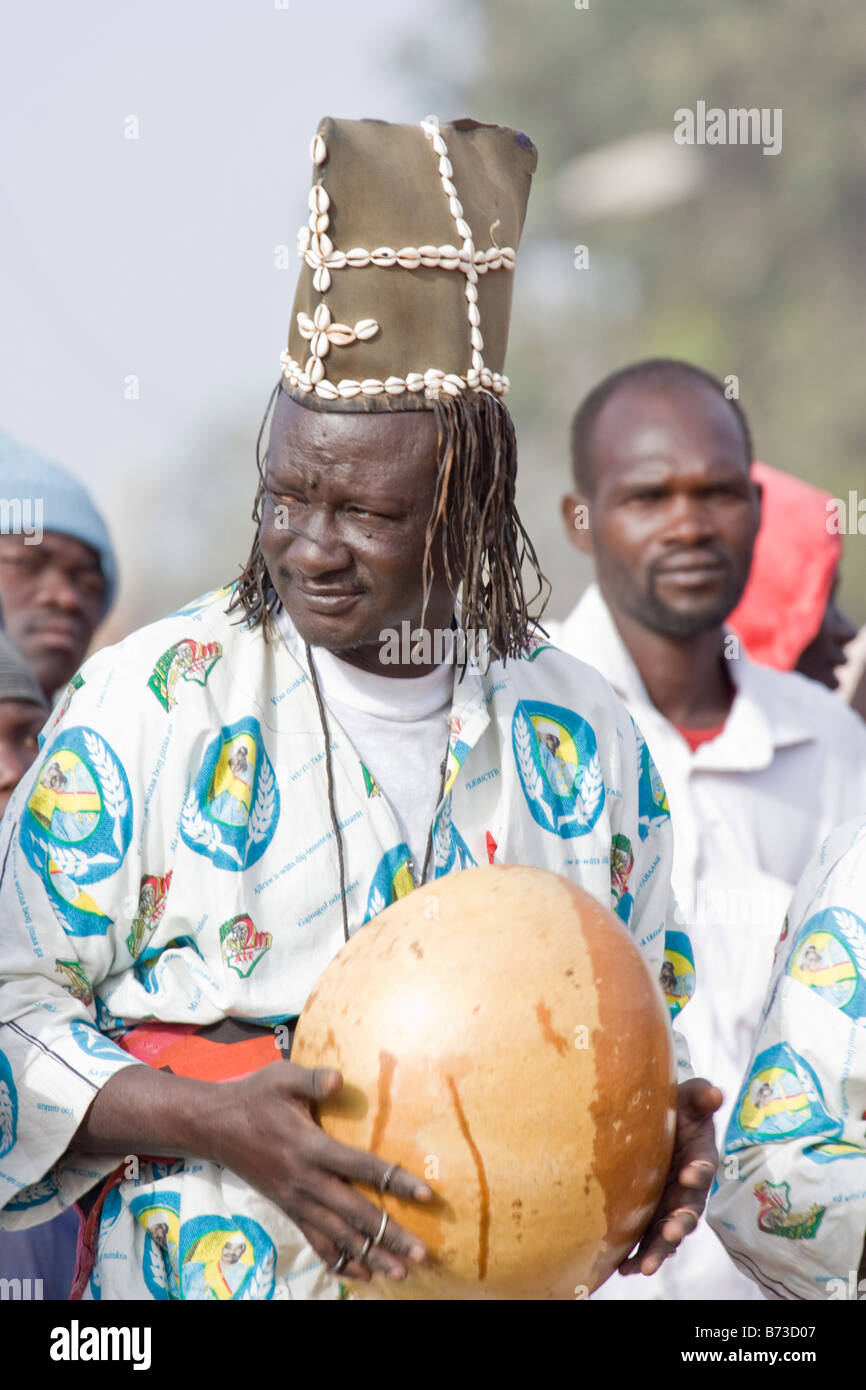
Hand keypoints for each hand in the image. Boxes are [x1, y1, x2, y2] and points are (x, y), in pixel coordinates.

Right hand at [210, 1061, 432, 1283]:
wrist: (216, 1126)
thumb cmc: (256, 1097)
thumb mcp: (282, 1078)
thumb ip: (313, 1079)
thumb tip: (339, 1080)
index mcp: (311, 1148)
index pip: (361, 1167)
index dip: (394, 1181)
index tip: (426, 1194)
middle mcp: (306, 1181)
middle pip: (355, 1213)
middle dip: (390, 1234)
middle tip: (421, 1253)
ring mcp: (296, 1200)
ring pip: (338, 1236)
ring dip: (370, 1255)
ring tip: (399, 1273)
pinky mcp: (288, 1209)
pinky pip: (316, 1242)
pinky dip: (339, 1261)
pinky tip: (361, 1274)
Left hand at [619, 1076, 721, 1275]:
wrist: (654, 1121)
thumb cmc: (675, 1109)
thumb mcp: (688, 1098)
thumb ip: (701, 1095)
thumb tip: (716, 1093)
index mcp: (700, 1158)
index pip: (704, 1166)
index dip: (699, 1171)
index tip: (690, 1173)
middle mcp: (688, 1189)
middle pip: (689, 1210)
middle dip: (681, 1223)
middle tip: (673, 1232)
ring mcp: (670, 1205)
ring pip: (669, 1232)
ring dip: (661, 1249)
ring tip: (647, 1265)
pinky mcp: (651, 1217)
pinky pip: (646, 1240)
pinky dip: (637, 1256)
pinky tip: (624, 1269)